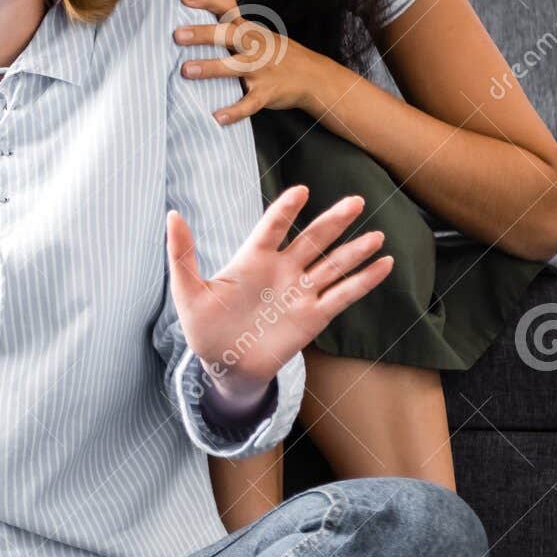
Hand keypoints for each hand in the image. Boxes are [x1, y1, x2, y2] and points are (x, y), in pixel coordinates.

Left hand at [166, 186, 391, 393]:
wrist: (223, 365)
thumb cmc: (204, 326)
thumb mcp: (188, 292)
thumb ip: (182, 255)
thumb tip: (172, 215)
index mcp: (253, 259)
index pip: (272, 227)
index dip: (285, 210)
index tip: (300, 191)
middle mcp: (282, 270)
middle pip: (312, 240)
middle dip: (333, 221)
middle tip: (356, 200)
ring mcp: (300, 292)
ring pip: (332, 266)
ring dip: (355, 251)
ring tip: (378, 235)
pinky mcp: (313, 317)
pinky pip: (342, 296)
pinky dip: (364, 281)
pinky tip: (384, 265)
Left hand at [173, 0, 319, 122]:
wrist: (312, 76)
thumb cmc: (276, 54)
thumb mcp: (257, 35)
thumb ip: (231, 28)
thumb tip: (196, 18)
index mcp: (249, 30)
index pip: (228, 7)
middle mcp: (254, 47)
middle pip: (228, 35)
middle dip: (203, 34)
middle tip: (177, 35)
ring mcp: (261, 70)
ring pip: (234, 67)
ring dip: (210, 68)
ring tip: (186, 71)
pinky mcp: (266, 93)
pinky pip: (249, 104)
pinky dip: (234, 112)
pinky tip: (217, 118)